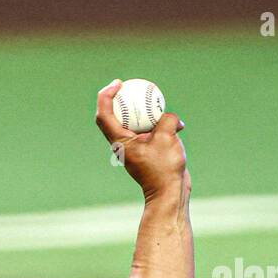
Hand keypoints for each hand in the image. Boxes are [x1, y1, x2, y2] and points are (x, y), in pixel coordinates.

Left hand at [95, 79, 189, 201]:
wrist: (169, 193)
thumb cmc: (165, 168)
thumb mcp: (168, 137)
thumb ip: (166, 119)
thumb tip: (168, 115)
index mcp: (120, 142)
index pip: (104, 115)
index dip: (106, 96)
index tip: (117, 83)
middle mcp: (123, 145)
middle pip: (114, 116)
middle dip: (119, 99)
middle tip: (130, 85)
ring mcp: (134, 149)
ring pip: (133, 124)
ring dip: (142, 112)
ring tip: (153, 99)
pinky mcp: (146, 152)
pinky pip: (148, 132)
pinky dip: (157, 124)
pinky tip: (174, 123)